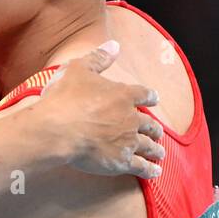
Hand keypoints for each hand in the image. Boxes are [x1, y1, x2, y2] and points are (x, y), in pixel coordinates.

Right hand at [27, 41, 164, 178]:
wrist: (58, 129)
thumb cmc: (65, 98)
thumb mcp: (79, 69)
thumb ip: (99, 58)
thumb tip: (115, 45)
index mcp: (123, 95)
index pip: (144, 94)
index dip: (150, 97)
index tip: (154, 99)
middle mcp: (130, 118)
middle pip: (149, 124)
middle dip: (154, 128)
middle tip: (157, 132)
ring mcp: (128, 141)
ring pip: (148, 146)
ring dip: (156, 149)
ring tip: (160, 153)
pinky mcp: (122, 161)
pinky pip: (141, 167)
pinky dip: (150, 170)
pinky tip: (155, 172)